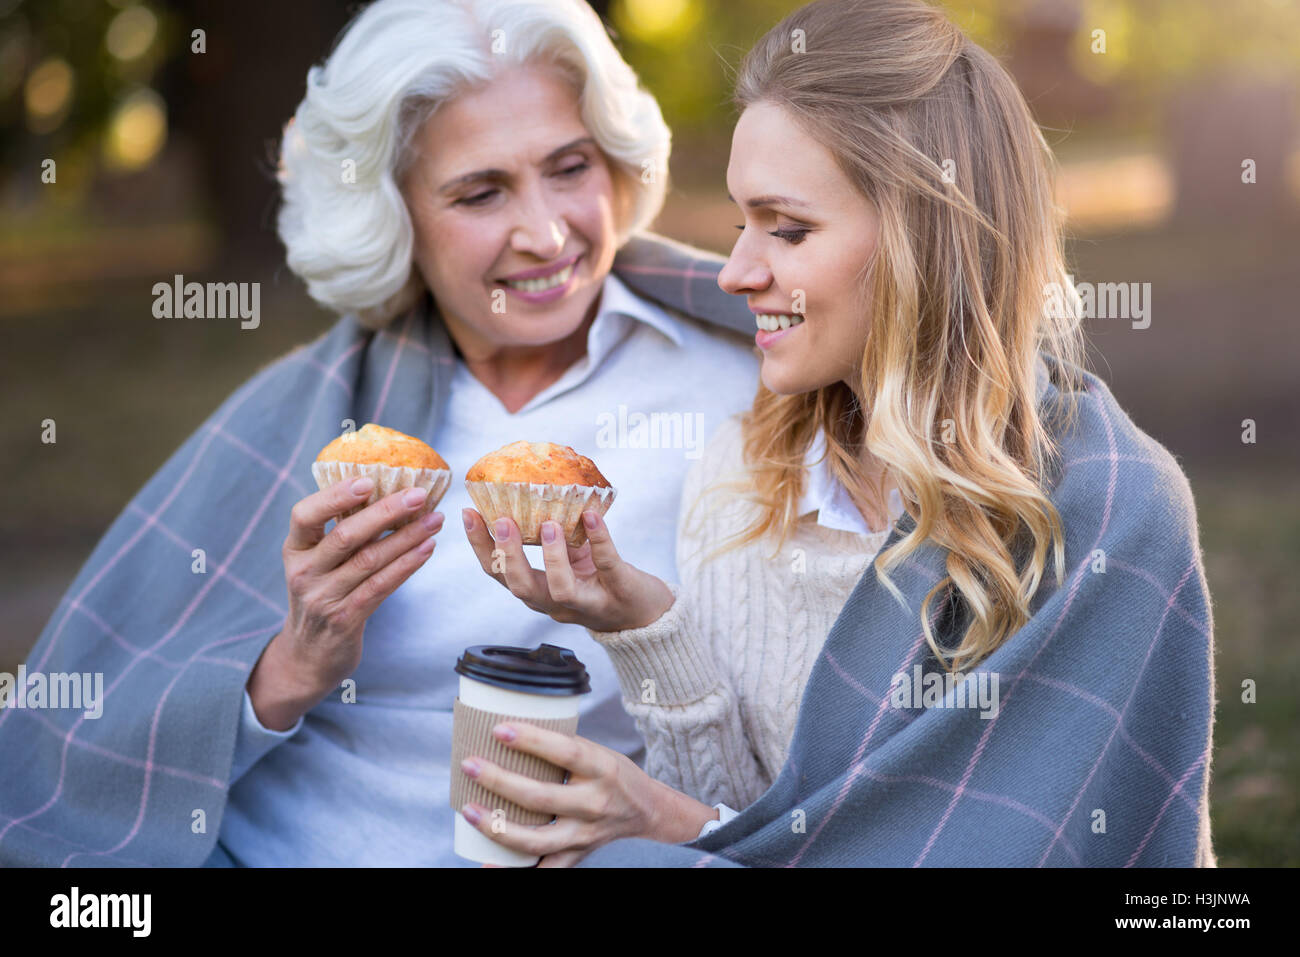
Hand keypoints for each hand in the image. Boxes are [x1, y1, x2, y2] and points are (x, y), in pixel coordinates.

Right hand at [248, 477, 443, 729]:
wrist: (309, 655)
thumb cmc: (323, 594)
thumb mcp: (318, 562)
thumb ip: (339, 531)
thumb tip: (384, 489)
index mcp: (295, 549)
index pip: (304, 515)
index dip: (335, 495)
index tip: (368, 480)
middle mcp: (305, 572)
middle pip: (346, 535)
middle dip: (386, 512)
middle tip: (419, 495)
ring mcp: (323, 597)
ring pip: (370, 560)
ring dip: (407, 537)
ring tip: (435, 520)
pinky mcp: (345, 619)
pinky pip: (381, 586)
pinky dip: (407, 565)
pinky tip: (427, 549)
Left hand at [460, 722, 717, 866]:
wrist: (647, 811)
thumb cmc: (613, 774)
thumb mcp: (597, 751)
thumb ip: (560, 747)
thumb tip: (506, 730)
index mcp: (602, 768)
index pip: (564, 752)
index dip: (531, 740)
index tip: (498, 729)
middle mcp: (594, 804)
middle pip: (540, 797)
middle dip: (499, 781)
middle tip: (469, 765)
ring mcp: (584, 835)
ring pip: (535, 839)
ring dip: (497, 827)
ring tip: (469, 810)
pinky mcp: (577, 855)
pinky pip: (544, 870)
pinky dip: (514, 871)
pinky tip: (487, 863)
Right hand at [462, 508, 674, 632]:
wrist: (644, 613)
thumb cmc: (599, 580)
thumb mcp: (569, 559)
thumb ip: (549, 537)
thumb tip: (528, 491)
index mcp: (538, 592)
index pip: (499, 574)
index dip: (480, 546)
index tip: (468, 513)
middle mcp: (556, 604)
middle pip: (521, 588)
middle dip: (506, 555)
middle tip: (501, 521)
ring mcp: (588, 601)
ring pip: (560, 589)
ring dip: (550, 556)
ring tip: (548, 524)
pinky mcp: (619, 590)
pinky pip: (607, 565)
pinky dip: (598, 540)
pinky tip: (592, 517)